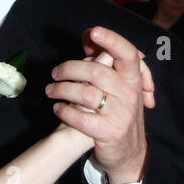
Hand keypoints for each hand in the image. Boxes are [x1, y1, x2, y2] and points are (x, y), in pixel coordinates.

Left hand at [44, 26, 147, 183]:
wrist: (129, 152)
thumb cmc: (117, 113)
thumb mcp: (118, 88)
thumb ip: (103, 63)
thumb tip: (87, 35)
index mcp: (133, 79)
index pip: (127, 54)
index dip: (112, 40)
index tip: (93, 31)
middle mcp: (130, 94)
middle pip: (96, 72)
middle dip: (69, 69)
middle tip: (54, 73)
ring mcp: (120, 114)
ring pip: (85, 94)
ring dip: (61, 90)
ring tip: (50, 90)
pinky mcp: (109, 132)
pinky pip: (81, 118)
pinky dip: (64, 111)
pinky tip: (57, 108)